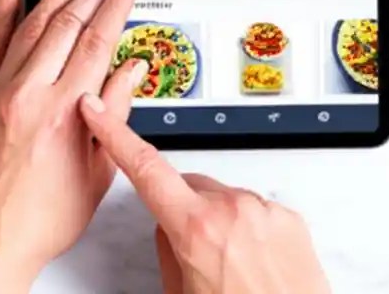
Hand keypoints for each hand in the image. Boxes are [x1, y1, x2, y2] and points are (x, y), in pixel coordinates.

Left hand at [0, 0, 143, 293]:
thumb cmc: (39, 221)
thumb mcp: (96, 172)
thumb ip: (115, 114)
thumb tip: (132, 71)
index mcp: (65, 113)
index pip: (99, 41)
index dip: (117, 4)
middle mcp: (28, 95)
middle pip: (68, 24)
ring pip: (31, 26)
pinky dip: (0, 13)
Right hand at [79, 97, 330, 293]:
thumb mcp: (181, 292)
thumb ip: (168, 249)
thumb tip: (168, 226)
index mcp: (195, 227)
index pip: (146, 169)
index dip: (116, 135)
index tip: (100, 112)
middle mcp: (231, 209)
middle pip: (190, 185)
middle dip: (184, 207)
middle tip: (195, 253)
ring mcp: (263, 210)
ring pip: (226, 199)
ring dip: (221, 221)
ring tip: (232, 267)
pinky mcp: (289, 217)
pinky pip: (257, 211)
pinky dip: (251, 230)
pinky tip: (255, 263)